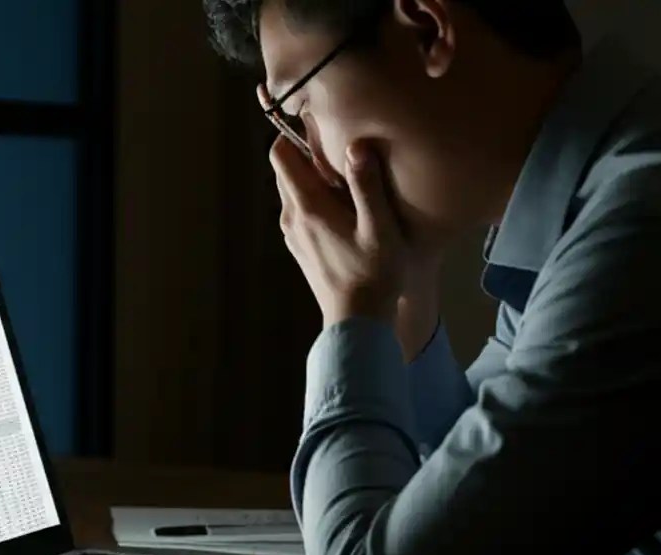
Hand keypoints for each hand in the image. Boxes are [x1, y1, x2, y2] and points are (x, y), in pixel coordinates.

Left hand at [269, 134, 407, 327]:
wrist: (356, 321)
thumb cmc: (374, 274)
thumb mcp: (379, 227)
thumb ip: (366, 184)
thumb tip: (354, 144)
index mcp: (307, 206)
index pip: (281, 154)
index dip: (295, 133)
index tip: (323, 126)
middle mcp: (291, 217)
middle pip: (285, 169)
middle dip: (308, 154)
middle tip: (343, 152)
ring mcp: (292, 234)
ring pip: (292, 190)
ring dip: (313, 178)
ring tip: (348, 181)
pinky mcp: (299, 247)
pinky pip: (299, 210)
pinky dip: (314, 199)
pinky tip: (344, 209)